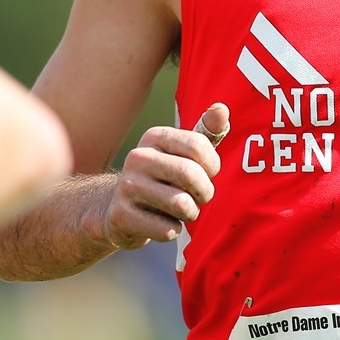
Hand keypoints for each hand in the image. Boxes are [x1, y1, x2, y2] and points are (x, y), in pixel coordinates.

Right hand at [98, 103, 227, 248]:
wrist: (118, 209)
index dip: (212, 166)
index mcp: (155, 137)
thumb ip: (206, 133)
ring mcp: (127, 186)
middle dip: (204, 192)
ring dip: (190, 214)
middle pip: (190, 175)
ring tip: (181, 211)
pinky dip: (172, 231)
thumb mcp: (184, 153)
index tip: (207, 174)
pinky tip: (162, 224)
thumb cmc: (164, 178)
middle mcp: (138, 157)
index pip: (198, 146)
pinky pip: (166, 229)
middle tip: (200, 198)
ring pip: (181, 204)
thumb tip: (222, 108)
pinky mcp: (120, 216)